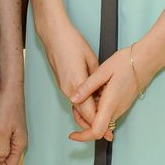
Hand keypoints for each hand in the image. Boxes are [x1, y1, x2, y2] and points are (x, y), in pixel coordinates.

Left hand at [0, 81, 26, 164]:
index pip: (10, 164)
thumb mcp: (2, 131)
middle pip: (3, 156)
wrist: (8, 88)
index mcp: (20, 143)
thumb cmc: (9, 105)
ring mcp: (12, 133)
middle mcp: (17, 140)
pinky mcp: (6, 127)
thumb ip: (1, 149)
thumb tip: (0, 159)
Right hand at [35, 15, 104, 139]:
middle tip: (109, 130)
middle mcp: (68, 90)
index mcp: (76, 85)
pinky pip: (74, 99)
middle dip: (96, 122)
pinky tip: (94, 101)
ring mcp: (64, 87)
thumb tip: (102, 90)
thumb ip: (97, 79)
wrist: (53, 34)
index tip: (110, 131)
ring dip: (90, 113)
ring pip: (78, 108)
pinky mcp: (62, 83)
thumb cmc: (72, 42)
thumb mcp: (91, 59)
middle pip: (83, 114)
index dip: (101, 123)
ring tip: (104, 116)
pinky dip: (84, 105)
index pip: (90, 113)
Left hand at [68, 46, 141, 142]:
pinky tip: (95, 91)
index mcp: (110, 104)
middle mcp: (117, 110)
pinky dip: (98, 107)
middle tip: (75, 106)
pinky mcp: (122, 103)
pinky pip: (108, 112)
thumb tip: (73, 99)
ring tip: (84, 94)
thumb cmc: (126, 63)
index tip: (72, 134)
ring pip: (102, 120)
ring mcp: (121, 108)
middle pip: (97, 128)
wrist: (146, 60)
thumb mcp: (103, 71)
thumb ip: (87, 86)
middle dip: (83, 122)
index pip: (96, 131)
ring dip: (90, 113)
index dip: (83, 136)